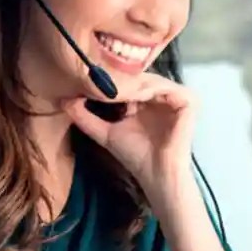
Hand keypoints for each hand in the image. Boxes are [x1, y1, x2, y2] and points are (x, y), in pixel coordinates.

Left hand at [62, 74, 195, 193]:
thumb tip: (63, 100)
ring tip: (118, 88)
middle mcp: (163, 95)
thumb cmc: (135, 156)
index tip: (91, 78)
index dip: (111, 79)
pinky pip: (167, 87)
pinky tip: (137, 95)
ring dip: (135, 83)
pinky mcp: (188, 101)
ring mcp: (177, 96)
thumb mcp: (104, 132)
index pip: (129, 80)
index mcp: (146, 99)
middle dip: (122, 78)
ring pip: (152, 79)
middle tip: (103, 77)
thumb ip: (85, 117)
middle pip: (141, 76)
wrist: (156, 174)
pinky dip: (152, 89)